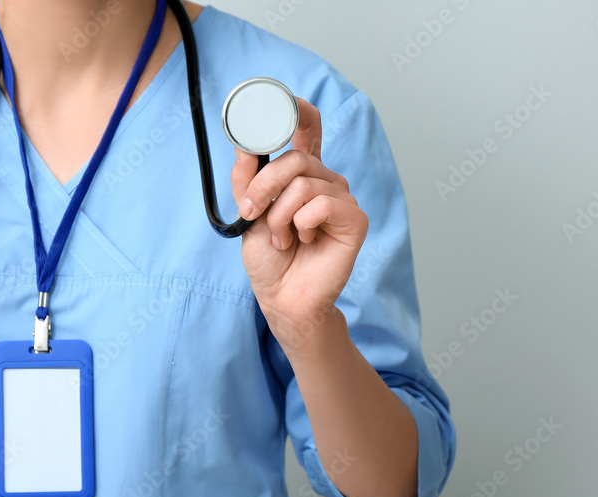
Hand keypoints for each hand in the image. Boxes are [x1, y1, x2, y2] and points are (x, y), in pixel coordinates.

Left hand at [232, 98, 367, 351]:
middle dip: (263, 187)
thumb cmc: (270, 259)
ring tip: (281, 238)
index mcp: (302, 174)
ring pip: (303, 183)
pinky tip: (303, 240)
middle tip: (252, 214)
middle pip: (294, 157)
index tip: (284, 99)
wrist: (282, 297)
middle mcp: (325, 180)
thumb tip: (243, 142)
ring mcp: (342, 198)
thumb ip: (246, 178)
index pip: (308, 128)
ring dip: (278, 215)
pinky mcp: (354, 220)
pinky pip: (321, 203)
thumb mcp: (248, 213)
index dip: (298, 109)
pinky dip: (301, 224)